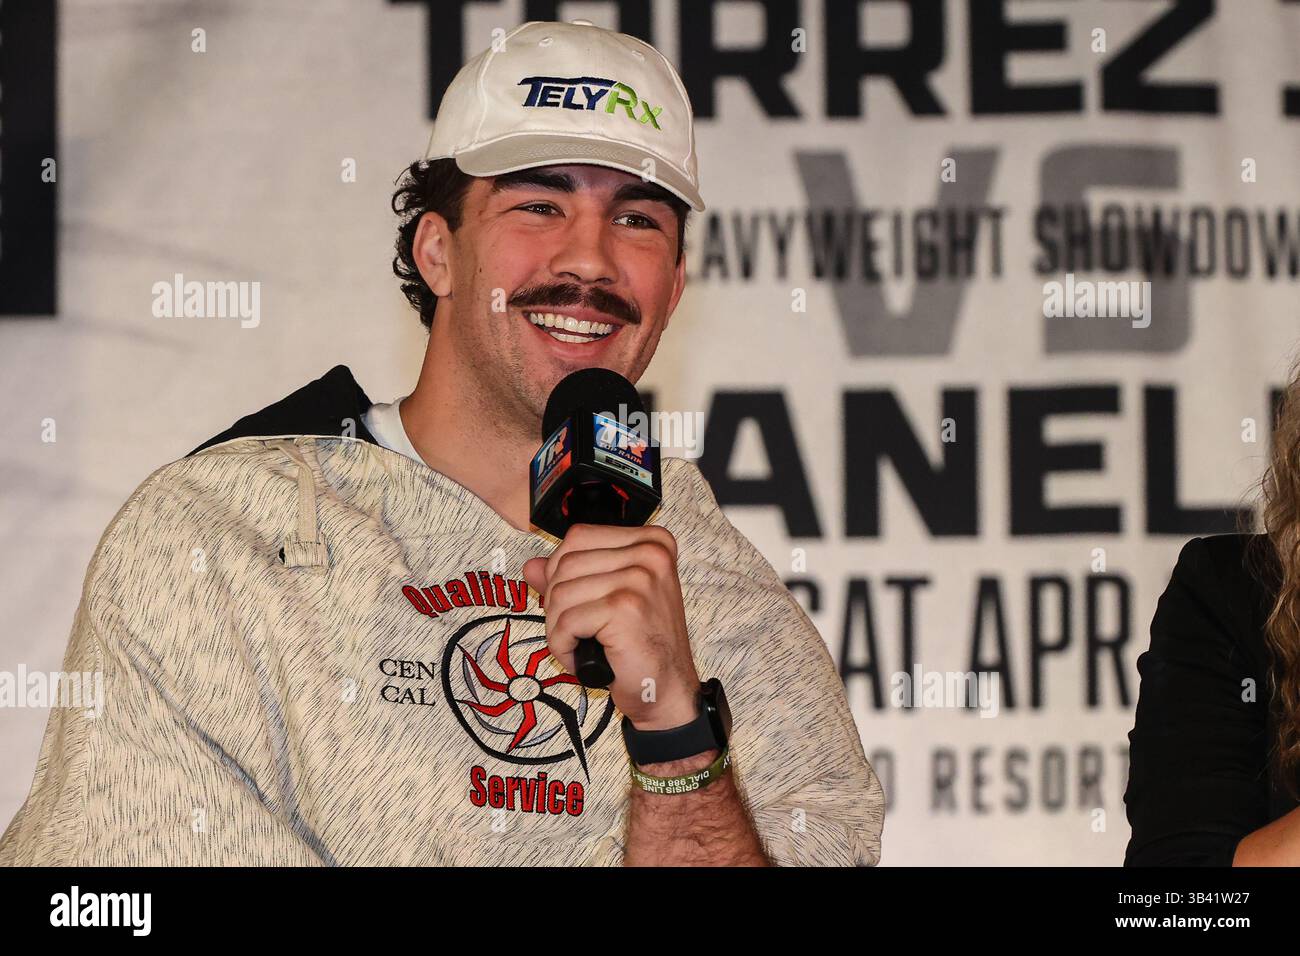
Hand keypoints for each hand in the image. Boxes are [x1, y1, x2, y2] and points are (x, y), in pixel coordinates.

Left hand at [522, 523, 700, 729]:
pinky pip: (566, 622)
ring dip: (558, 628)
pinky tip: (582, 658)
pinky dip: (563, 646)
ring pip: (560, 593)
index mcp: (651, 542)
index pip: (578, 538)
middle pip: (565, 564)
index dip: (560, 572)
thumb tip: (531, 566)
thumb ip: (572, 577)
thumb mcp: (608, 599)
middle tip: (575, 631)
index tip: (575, 602)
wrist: (667, 689)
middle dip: (555, 604)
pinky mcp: (625, 608)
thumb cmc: (640, 645)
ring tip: (580, 645)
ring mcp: (639, 579)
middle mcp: (650, 553)